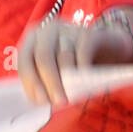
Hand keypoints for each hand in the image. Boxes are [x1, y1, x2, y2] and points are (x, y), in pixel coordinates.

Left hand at [18, 16, 132, 105]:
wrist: (107, 49)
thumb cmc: (75, 65)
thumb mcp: (56, 71)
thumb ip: (44, 82)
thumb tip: (39, 100)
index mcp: (33, 40)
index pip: (25, 60)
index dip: (31, 81)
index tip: (40, 100)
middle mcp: (48, 30)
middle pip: (43, 57)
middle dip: (50, 82)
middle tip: (58, 102)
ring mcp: (68, 29)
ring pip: (64, 56)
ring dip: (67, 80)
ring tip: (71, 97)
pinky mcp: (87, 32)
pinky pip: (82, 51)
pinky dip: (82, 69)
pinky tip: (85, 82)